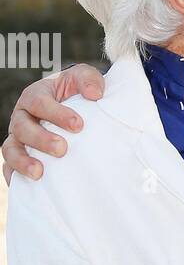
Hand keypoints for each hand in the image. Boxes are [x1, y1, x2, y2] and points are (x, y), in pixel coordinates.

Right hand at [2, 64, 105, 184]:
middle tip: (62, 149)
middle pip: (22, 127)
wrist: (75, 110)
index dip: (56, 114)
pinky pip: (9, 168)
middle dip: (41, 139)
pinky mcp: (18, 158)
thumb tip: (94, 94)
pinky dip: (15, 176)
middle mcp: (22, 117)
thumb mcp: (82, 78)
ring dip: (22, 161)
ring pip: (10, 149)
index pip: (39, 102)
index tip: (78, 125)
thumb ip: (89, 79)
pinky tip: (32, 185)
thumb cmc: (76, 93)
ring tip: (39, 173)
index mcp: (35, 96)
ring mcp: (18, 139)